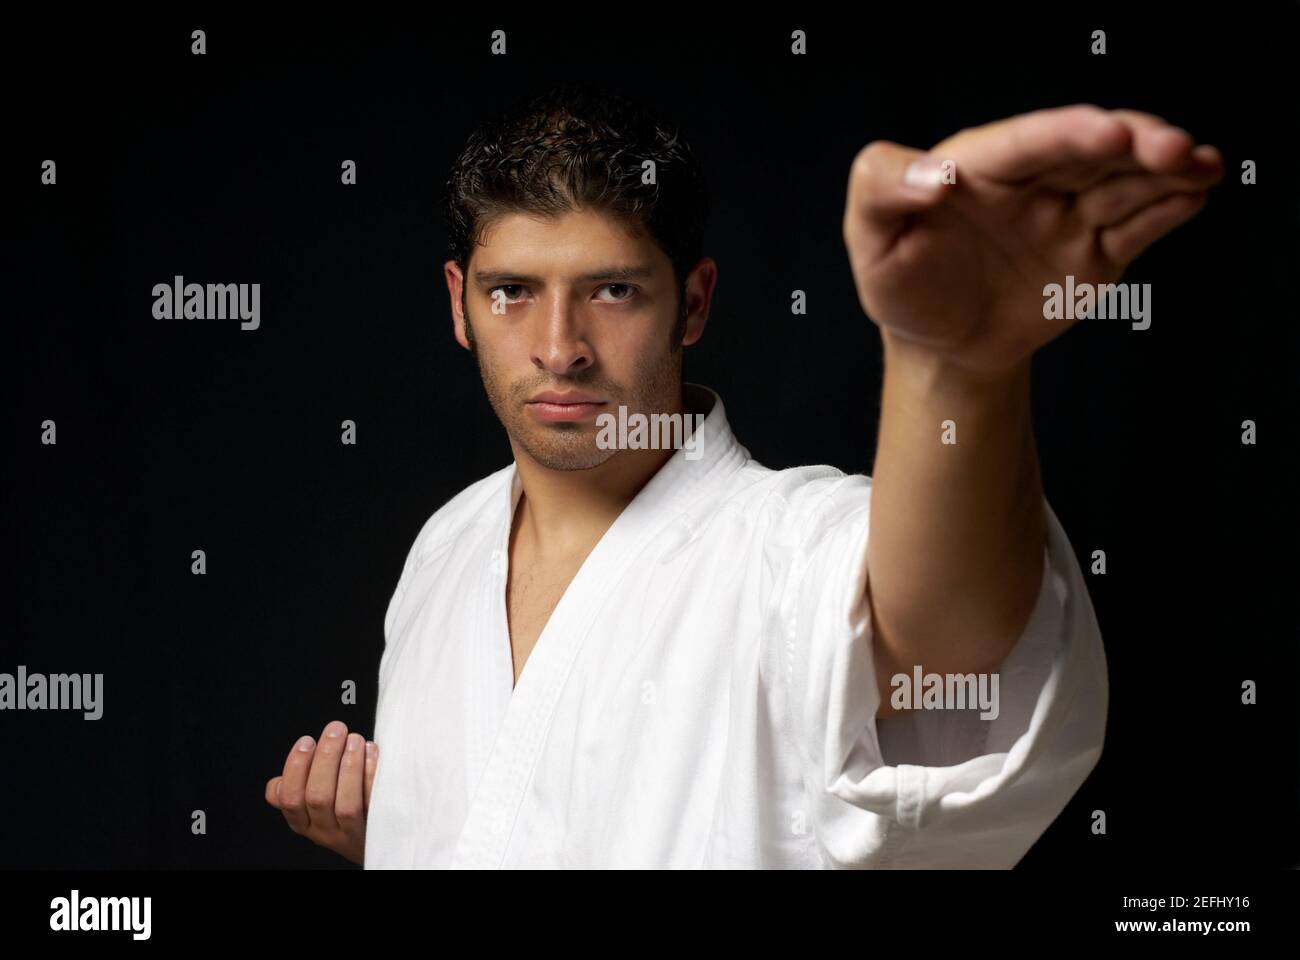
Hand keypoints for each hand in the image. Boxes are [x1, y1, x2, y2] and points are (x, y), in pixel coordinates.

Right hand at [265, 720, 377, 864]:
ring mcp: (350, 833)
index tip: (307, 741)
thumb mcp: (312, 803)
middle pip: (318, 797)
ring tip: (354, 739)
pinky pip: (373, 804)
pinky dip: (372, 775)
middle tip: (335, 730)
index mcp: (303, 821)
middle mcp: (324, 830)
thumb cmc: (343, 808)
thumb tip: (296, 758)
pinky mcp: (376, 829)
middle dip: (325, 758)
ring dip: (349, 766)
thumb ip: (300, 784)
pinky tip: (372, 753)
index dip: (296, 768)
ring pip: (346, 804)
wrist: (378, 840)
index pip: (289, 799)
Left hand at [842, 105, 1224, 378]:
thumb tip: (932, 175)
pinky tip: (1196, 193)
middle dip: (1136, 144)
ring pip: (1125, 183)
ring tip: (1203, 165)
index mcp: (980, 166)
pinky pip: (1137, 227)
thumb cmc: (900, 286)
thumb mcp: (870, 238)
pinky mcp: (1097, 253)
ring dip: (1167, 170)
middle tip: (1172, 148)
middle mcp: (1033, 181)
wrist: (939, 349)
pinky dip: (1168, 209)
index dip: (1070, 133)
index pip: (1029, 142)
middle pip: (1091, 152)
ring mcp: (1070, 214)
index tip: (1110, 133)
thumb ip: (881, 188)